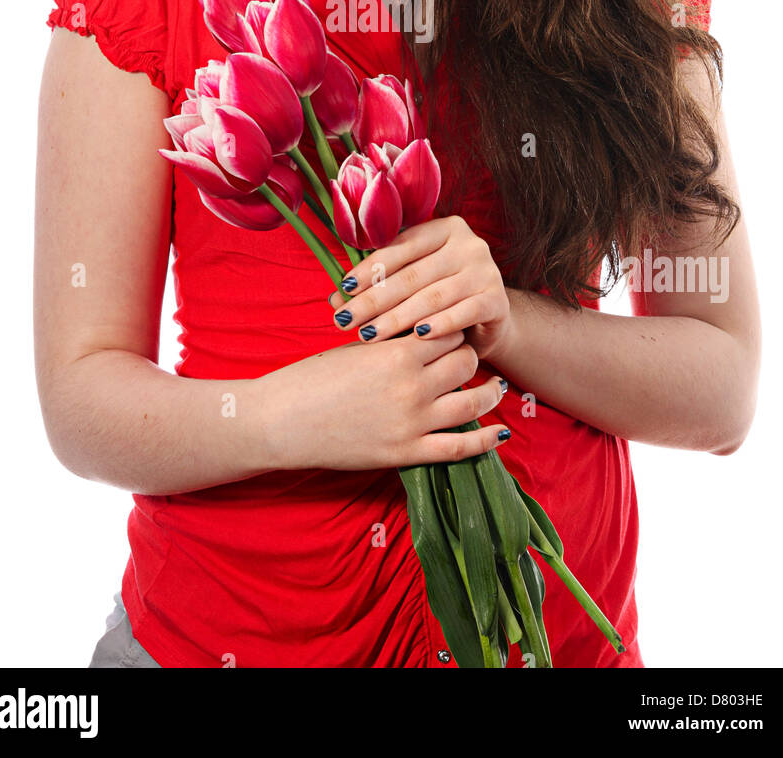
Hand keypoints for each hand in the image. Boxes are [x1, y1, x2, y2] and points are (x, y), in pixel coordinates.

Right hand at [259, 330, 511, 472]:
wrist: (282, 421)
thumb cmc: (311, 378)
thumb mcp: (355, 347)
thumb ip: (393, 341)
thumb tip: (423, 334)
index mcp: (397, 352)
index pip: (448, 332)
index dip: (453, 329)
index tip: (453, 330)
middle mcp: (412, 386)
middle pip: (465, 362)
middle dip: (468, 356)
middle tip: (467, 358)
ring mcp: (413, 422)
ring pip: (472, 403)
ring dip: (489, 394)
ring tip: (496, 389)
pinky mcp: (406, 454)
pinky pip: (460, 448)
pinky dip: (485, 441)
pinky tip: (500, 433)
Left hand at [329, 215, 512, 364]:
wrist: (489, 320)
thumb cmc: (440, 297)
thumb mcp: (412, 285)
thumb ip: (378, 285)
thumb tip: (335, 299)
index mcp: (444, 228)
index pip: (400, 247)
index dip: (369, 269)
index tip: (342, 289)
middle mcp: (468, 243)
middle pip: (412, 274)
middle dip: (374, 299)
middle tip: (346, 319)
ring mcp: (485, 270)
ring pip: (433, 295)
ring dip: (397, 317)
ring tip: (369, 334)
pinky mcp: (497, 299)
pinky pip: (463, 312)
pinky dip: (439, 325)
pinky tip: (417, 336)